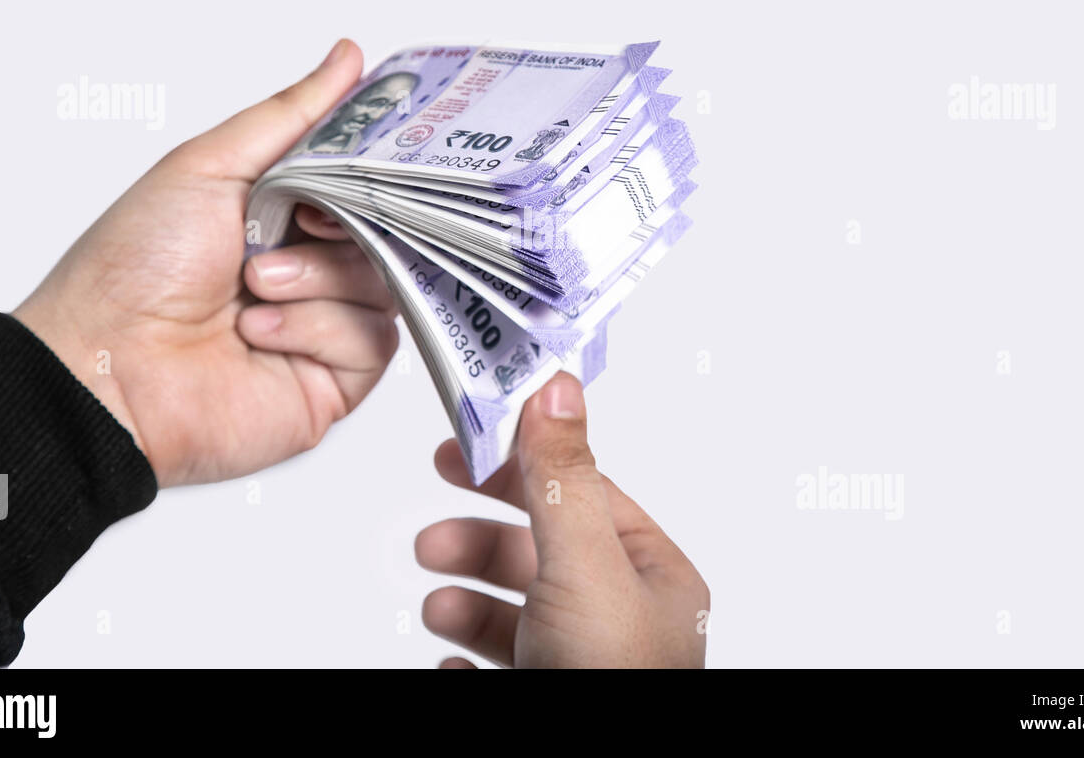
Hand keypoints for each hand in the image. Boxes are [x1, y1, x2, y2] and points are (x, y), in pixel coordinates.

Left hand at [13, 39, 399, 485]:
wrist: (106, 366)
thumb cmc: (135, 266)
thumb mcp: (210, 165)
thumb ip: (290, 115)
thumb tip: (348, 57)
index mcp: (283, 215)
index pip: (364, 183)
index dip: (374, 170)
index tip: (374, 157)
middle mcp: (309, 268)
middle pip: (385, 231)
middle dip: (343, 223)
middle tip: (300, 221)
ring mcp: (325, 324)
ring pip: (384, 283)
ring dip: (317, 279)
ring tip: (254, 288)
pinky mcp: (335, 380)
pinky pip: (373, 338)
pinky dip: (317, 328)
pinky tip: (260, 333)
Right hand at [415, 373, 708, 667]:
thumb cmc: (613, 682)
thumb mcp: (586, 566)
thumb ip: (562, 480)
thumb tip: (556, 390)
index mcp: (651, 575)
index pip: (580, 493)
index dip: (518, 464)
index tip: (464, 447)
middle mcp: (626, 618)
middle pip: (540, 554)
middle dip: (480, 543)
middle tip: (432, 541)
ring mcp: (589, 661)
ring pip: (517, 615)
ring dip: (467, 603)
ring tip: (438, 607)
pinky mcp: (550, 692)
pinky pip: (502, 666)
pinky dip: (469, 656)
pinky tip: (451, 660)